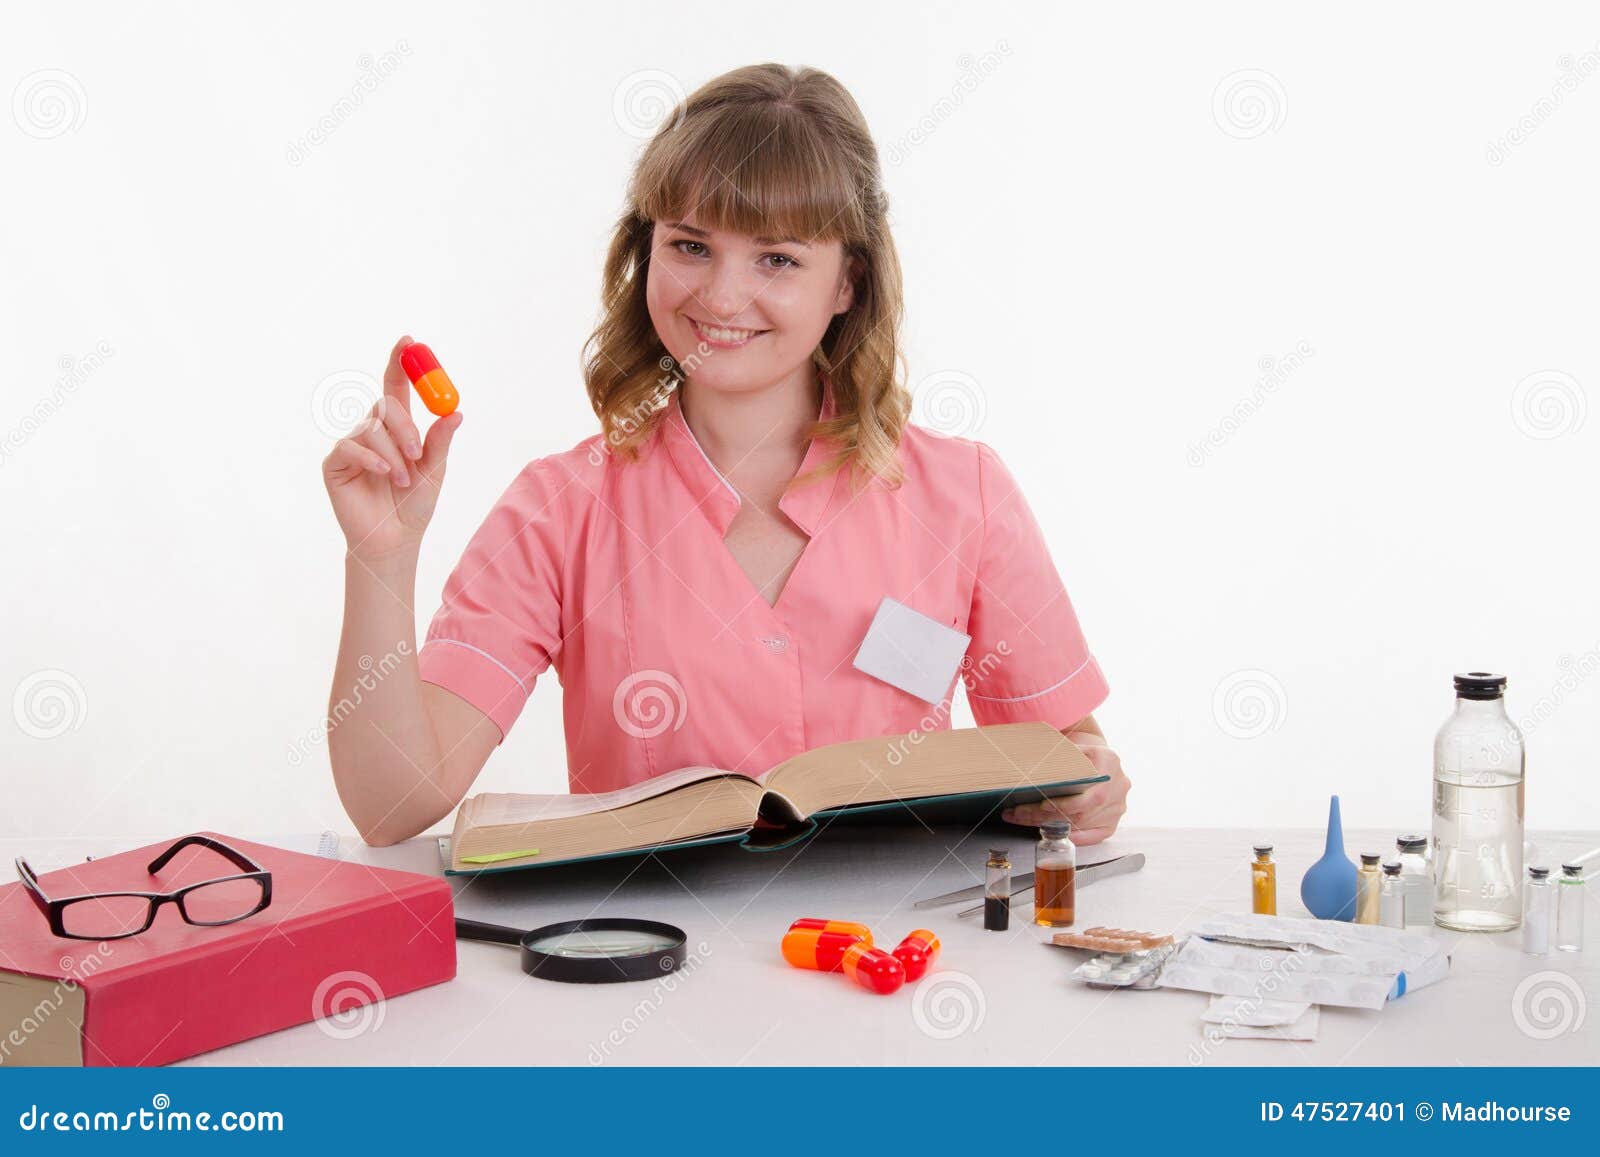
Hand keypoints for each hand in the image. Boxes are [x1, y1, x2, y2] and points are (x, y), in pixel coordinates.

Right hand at [323, 335, 462, 560]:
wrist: (394, 539)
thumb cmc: (414, 505)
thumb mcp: (434, 472)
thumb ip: (440, 442)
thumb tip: (456, 412)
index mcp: (398, 428)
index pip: (397, 387)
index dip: (401, 363)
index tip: (410, 340)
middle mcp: (373, 431)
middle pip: (385, 406)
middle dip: (405, 427)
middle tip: (418, 453)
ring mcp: (352, 445)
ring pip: (371, 428)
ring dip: (393, 454)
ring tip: (403, 480)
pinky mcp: (335, 463)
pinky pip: (350, 447)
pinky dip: (371, 458)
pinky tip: (384, 474)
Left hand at [1001, 729, 1129, 843]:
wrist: (1098, 759)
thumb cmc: (1081, 753)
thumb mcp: (1074, 746)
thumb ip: (1059, 754)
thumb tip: (1030, 764)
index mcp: (1110, 762)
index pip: (1090, 793)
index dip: (1066, 804)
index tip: (1042, 805)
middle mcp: (1118, 788)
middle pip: (1081, 811)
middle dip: (1046, 815)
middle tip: (1019, 813)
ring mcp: (1116, 808)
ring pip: (1080, 823)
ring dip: (1050, 824)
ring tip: (1022, 818)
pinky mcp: (1111, 822)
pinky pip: (1093, 835)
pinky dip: (1073, 837)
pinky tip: (1051, 833)